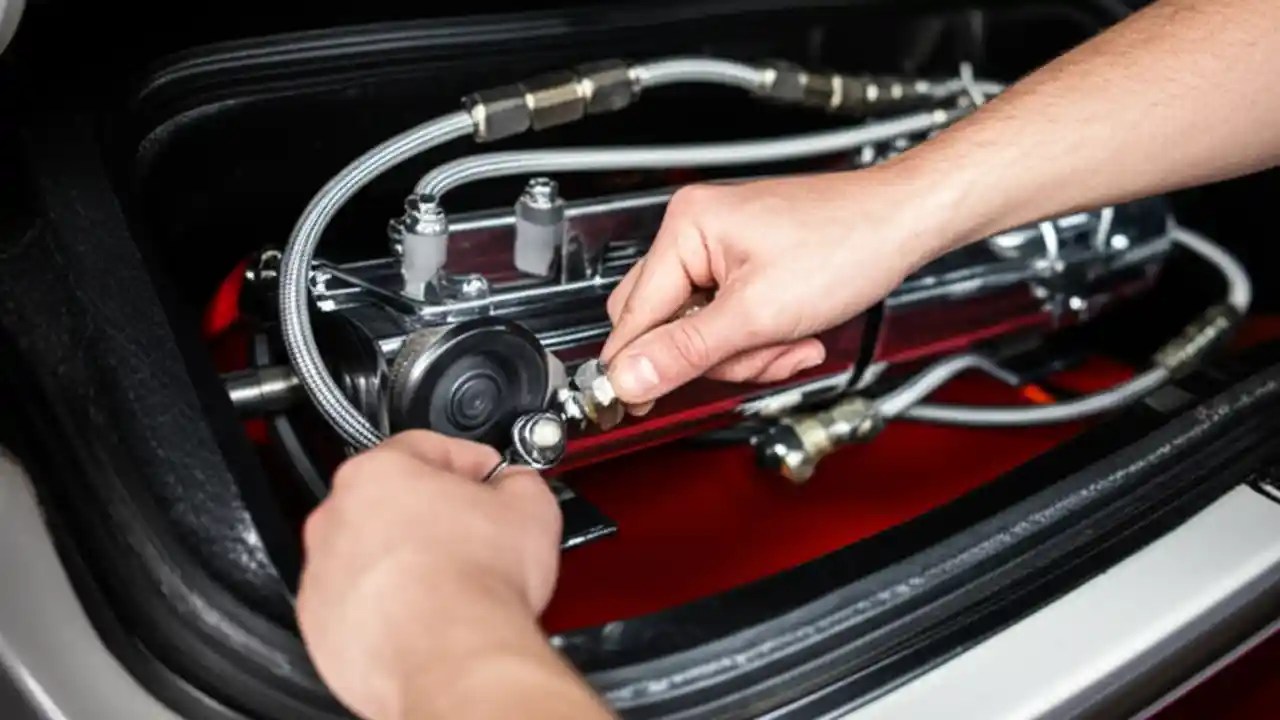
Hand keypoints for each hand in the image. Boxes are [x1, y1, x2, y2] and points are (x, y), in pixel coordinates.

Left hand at [296, 431, 566, 719]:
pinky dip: (387, 606)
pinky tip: (426, 615)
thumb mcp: (529, 507)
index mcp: (377, 473)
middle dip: (432, 515)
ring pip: (370, 553)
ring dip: (405, 561)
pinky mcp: (322, 622)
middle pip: (390, 501)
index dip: (469, 463)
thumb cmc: (477, 585)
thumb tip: (516, 485)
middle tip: (473, 535)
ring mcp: (323, 572)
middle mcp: (335, 518)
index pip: (427, 448)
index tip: (488, 481)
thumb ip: (517, 481)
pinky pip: (358, 602)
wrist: (454, 655)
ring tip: (451, 582)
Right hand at [600, 165, 957, 404]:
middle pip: (665, 326)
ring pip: (702, 332)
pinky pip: (730, 322)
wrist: (905, 224)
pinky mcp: (745, 266)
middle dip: (716, 356)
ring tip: (789, 339)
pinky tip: (794, 333)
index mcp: (686, 229)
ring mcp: (720, 250)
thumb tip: (628, 378)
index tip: (631, 405)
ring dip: (749, 352)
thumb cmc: (847, 244)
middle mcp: (696, 233)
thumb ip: (686, 352)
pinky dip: (762, 340)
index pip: (634, 315)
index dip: (637, 365)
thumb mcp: (759, 314)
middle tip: (756, 355)